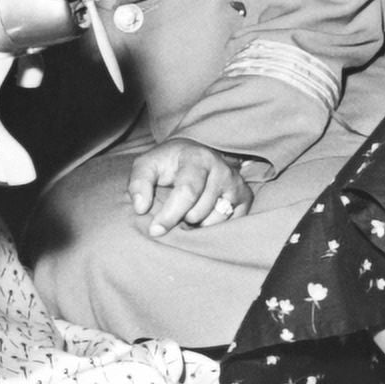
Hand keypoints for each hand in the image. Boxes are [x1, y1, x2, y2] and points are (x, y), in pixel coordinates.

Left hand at [128, 138, 253, 237]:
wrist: (195, 153)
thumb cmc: (168, 163)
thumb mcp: (147, 165)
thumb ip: (138, 183)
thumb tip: (140, 208)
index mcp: (198, 158)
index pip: (187, 192)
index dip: (170, 215)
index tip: (155, 230)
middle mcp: (222, 169)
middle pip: (199, 212)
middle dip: (181, 218)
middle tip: (174, 208)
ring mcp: (237, 183)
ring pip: (214, 221)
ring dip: (196, 223)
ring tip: (189, 209)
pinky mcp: (246, 197)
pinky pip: (228, 224)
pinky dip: (212, 225)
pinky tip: (204, 213)